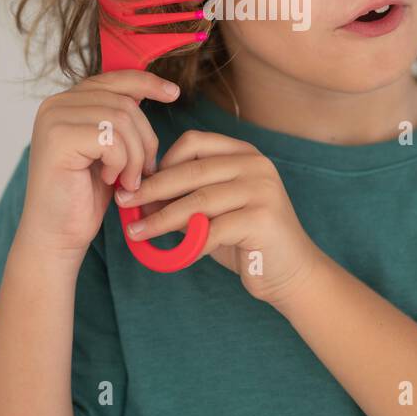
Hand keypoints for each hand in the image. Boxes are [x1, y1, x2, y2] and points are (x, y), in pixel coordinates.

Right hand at [19, 70, 179, 258]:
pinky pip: (111, 139)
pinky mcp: (58, 139)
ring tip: (126, 180)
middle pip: (124, 102)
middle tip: (142, 172)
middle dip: (144, 139)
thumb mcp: (109, 151)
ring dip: (134, 156)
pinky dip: (120, 163)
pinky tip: (109, 181)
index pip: (114, 78)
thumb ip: (120, 120)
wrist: (57, 236)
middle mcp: (55, 104)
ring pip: (121, 119)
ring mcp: (54, 119)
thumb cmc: (83, 198)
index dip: (147, 83)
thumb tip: (156, 89)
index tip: (173, 94)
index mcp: (66, 102)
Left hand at [115, 129, 322, 306]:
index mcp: (244, 153)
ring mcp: (262, 189)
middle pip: (192, 170)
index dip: (162, 161)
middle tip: (124, 202)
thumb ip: (187, 197)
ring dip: (161, 218)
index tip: (138, 183)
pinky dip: (188, 244)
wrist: (292, 273)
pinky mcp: (263, 219)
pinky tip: (173, 254)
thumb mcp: (215, 210)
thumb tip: (139, 197)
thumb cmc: (246, 240)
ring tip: (136, 231)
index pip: (194, 142)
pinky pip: (213, 230)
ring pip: (199, 201)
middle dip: (152, 188)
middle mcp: (256, 164)